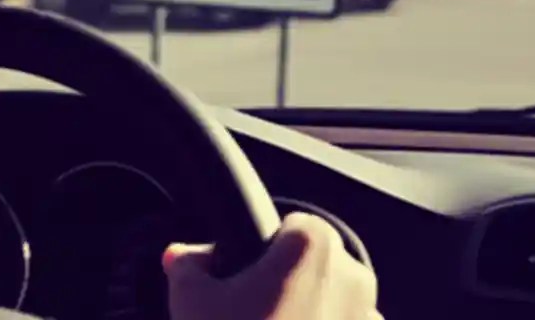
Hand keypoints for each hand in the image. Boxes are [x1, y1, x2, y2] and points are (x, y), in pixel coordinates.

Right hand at [163, 212, 379, 319]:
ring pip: (336, 304)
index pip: (292, 223)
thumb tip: (181, 257)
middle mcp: (353, 278)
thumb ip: (186, 265)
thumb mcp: (191, 300)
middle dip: (289, 282)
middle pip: (318, 264)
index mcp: (312, 247)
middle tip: (252, 313)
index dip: (264, 246)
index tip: (245, 272)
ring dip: (311, 316)